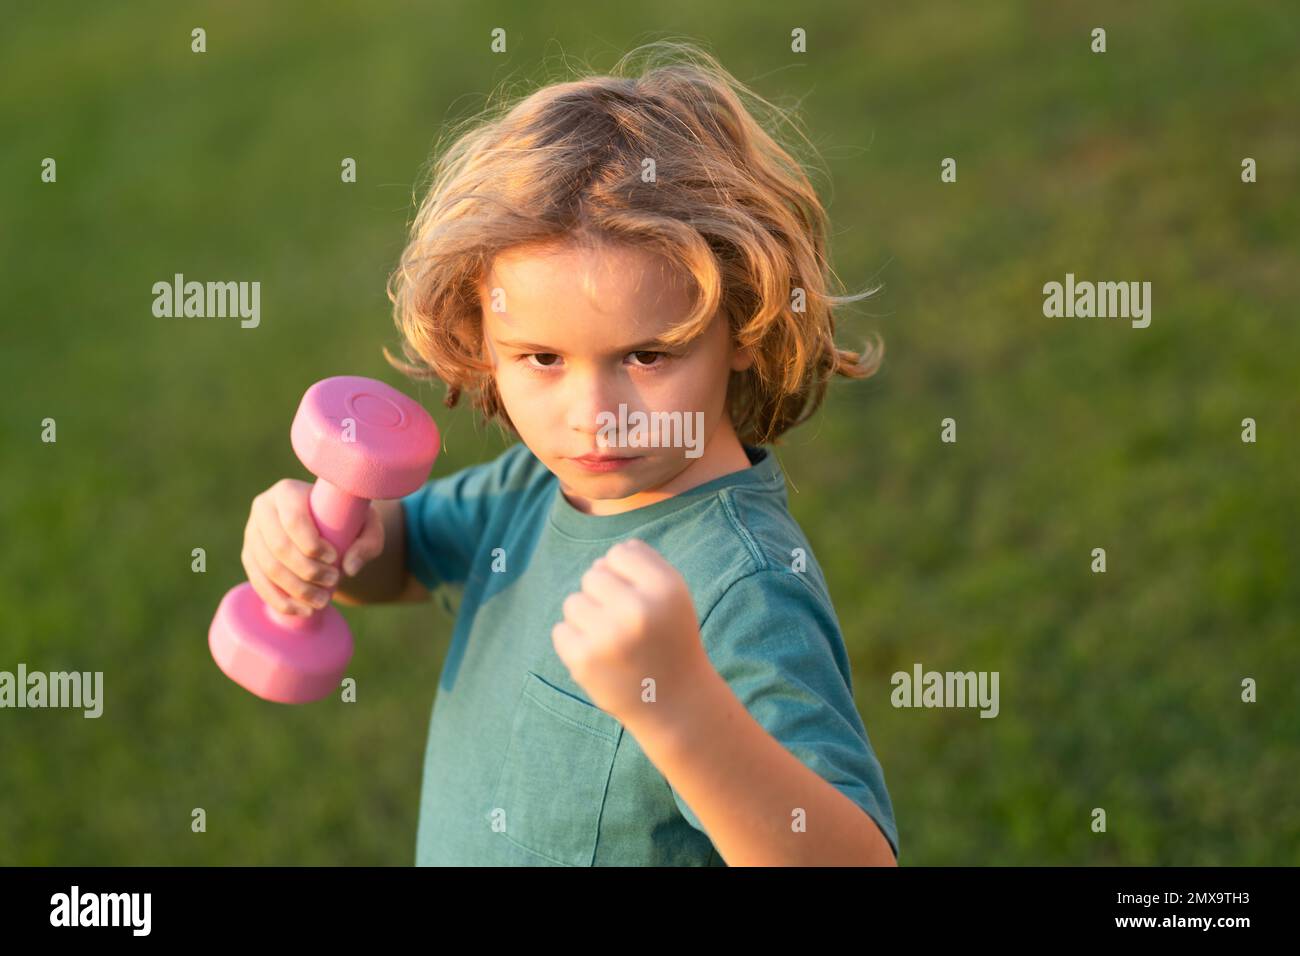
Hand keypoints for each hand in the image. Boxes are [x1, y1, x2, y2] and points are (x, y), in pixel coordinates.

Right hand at [241, 478, 383, 615]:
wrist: (326, 525)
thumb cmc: (348, 521)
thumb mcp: (367, 526)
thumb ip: (367, 543)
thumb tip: (349, 567)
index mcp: (288, 491)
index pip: (293, 519)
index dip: (311, 544)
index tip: (333, 558)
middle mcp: (264, 507)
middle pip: (279, 546)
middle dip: (307, 571)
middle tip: (334, 582)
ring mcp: (252, 532)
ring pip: (268, 567)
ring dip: (296, 590)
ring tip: (322, 601)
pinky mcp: (250, 555)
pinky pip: (258, 582)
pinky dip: (280, 600)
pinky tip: (302, 610)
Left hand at [551, 539, 713, 729]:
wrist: (674, 702)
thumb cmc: (668, 639)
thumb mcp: (672, 595)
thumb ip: (642, 563)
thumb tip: (599, 561)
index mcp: (665, 588)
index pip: (620, 553)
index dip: (625, 575)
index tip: (639, 599)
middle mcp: (638, 609)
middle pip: (593, 575)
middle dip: (604, 596)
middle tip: (626, 626)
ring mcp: (609, 636)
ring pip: (573, 602)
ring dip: (587, 619)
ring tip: (613, 641)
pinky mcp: (584, 660)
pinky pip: (561, 631)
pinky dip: (575, 643)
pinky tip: (601, 659)